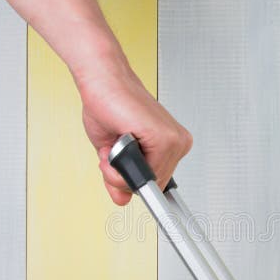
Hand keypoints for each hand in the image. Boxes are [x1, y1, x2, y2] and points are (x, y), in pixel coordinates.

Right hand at [75, 54, 191, 205]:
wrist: (102, 79)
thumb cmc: (108, 106)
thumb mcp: (111, 154)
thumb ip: (119, 178)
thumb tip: (122, 200)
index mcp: (172, 145)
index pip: (158, 183)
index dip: (138, 184)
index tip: (135, 188)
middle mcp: (177, 143)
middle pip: (150, 186)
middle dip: (122, 176)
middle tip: (112, 149)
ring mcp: (173, 140)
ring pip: (144, 183)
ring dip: (118, 169)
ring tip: (116, 140)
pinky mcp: (162, 137)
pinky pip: (140, 172)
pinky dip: (120, 163)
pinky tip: (119, 137)